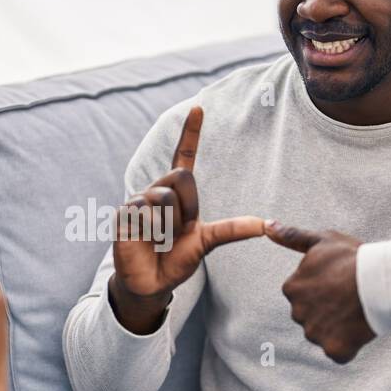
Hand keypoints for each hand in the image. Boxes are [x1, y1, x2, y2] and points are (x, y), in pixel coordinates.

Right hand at [109, 105, 266, 332]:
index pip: (183, 156)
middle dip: (189, 205)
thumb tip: (266, 225)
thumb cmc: (176, 260)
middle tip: (182, 228)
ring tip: (163, 239)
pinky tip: (148, 240)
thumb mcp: (207, 242)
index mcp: (176, 193)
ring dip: (171, 224)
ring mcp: (139, 200)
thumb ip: (232, 230)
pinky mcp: (124, 213)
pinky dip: (155, 230)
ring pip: (165, 196)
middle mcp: (157, 190)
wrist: (152, 283)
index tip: (199, 108)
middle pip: (181, 176)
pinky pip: (147, 211)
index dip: (191, 133)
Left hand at [266, 221, 375, 363]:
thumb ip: (292, 237)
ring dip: (338, 327)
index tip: (340, 281)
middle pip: (312, 316)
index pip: (303, 294)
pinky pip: (339, 353)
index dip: (324, 288)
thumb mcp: (322, 240)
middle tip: (349, 296)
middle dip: (328, 310)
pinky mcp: (333, 349)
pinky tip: (360, 330)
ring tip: (356, 310)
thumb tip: (266, 226)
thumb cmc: (352, 257)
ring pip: (324, 334)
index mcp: (291, 288)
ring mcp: (314, 333)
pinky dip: (349, 346)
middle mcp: (297, 313)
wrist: (379, 280)